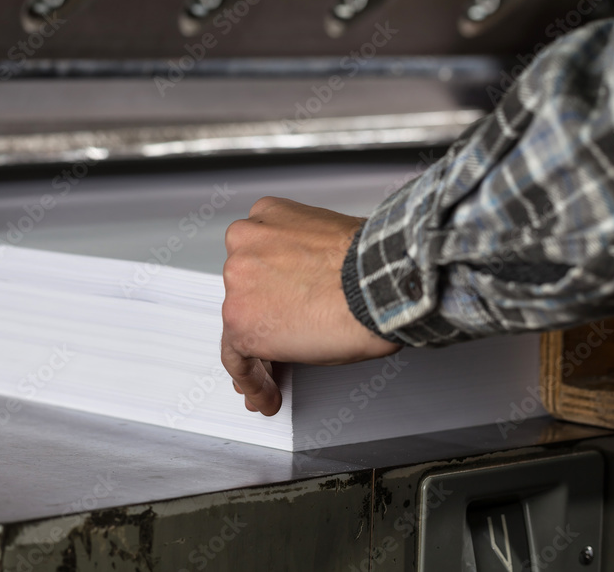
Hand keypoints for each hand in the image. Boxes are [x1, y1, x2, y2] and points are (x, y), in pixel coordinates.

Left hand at [221, 197, 400, 415]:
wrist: (377, 285)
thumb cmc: (369, 265)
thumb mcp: (328, 243)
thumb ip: (302, 260)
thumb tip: (306, 287)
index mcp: (267, 218)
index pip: (256, 260)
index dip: (263, 291)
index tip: (271, 308)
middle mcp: (244, 246)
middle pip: (244, 291)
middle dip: (262, 319)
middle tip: (279, 345)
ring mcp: (238, 284)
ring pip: (238, 325)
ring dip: (257, 354)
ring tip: (273, 380)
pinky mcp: (240, 323)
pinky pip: (237, 360)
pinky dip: (251, 382)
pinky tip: (264, 395)